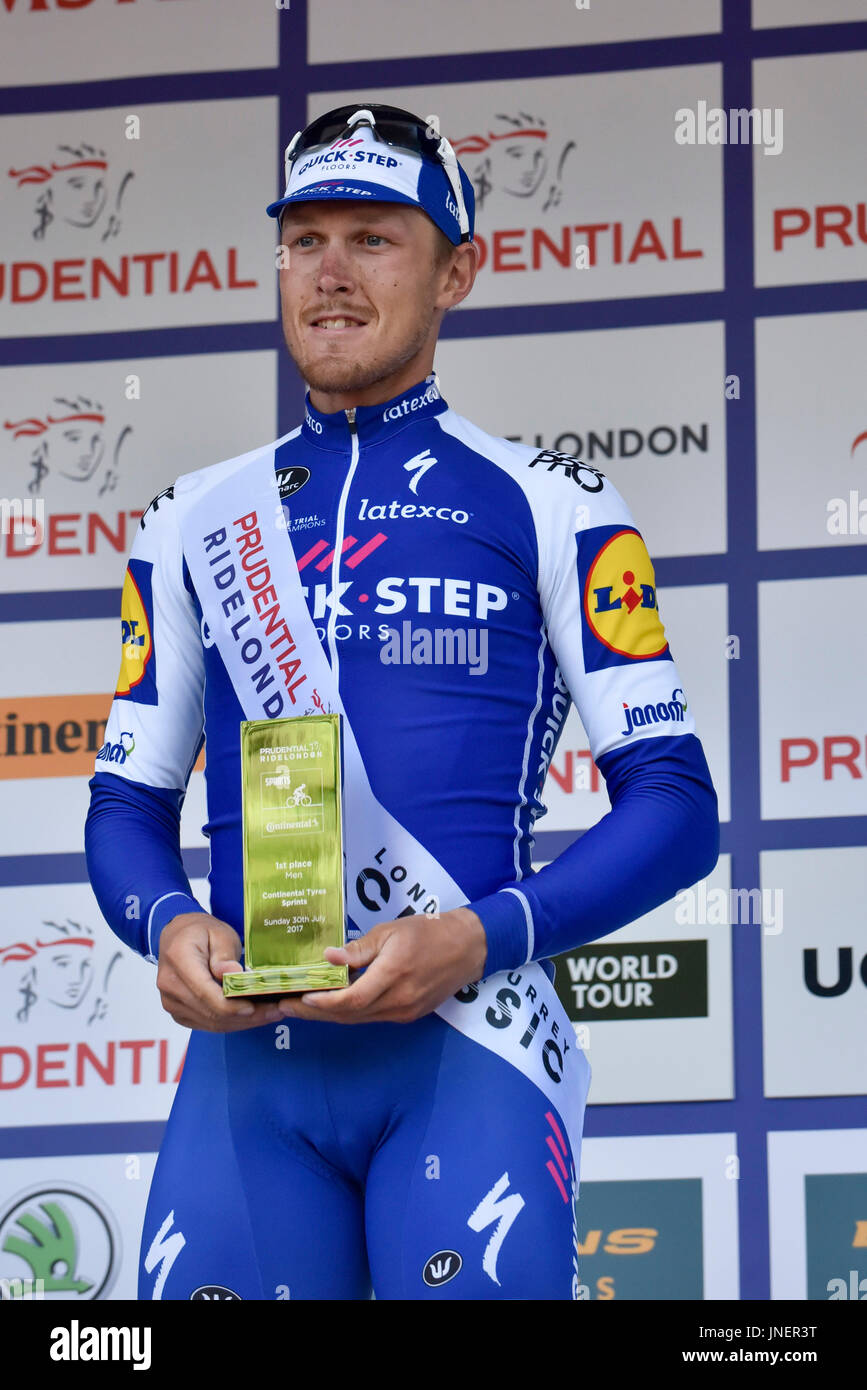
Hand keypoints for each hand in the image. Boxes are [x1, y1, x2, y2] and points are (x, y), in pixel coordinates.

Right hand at [156, 912, 286, 1031]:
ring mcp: (170, 1001)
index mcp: (179, 960)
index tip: (257, 1007)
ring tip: (268, 1015)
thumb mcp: (219, 932)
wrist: (177, 936)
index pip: (205, 993)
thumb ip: (225, 954)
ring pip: (210, 1023)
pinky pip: (206, 1024)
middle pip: (211, 1012)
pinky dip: (230, 1023)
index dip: (232, 1006)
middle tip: (274, 1012)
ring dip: (241, 1023)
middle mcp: (170, 985)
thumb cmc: (200, 931)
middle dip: (246, 1017)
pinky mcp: (178, 1012)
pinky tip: (251, 1017)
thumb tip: (232, 974)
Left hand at [276, 906, 487, 1024]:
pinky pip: (373, 1017)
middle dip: (316, 1014)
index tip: (299, 998)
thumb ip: (359, 949)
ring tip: (303, 1007)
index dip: (322, 1003)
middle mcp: (398, 1001)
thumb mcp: (391, 931)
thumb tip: (328, 957)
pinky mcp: (409, 1015)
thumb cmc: (428, 931)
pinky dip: (350, 1012)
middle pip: (349, 1015)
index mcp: (393, 975)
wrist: (468, 947)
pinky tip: (334, 1005)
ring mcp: (404, 1011)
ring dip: (330, 1015)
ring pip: (359, 1019)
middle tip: (286, 1008)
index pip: (350, 1000)